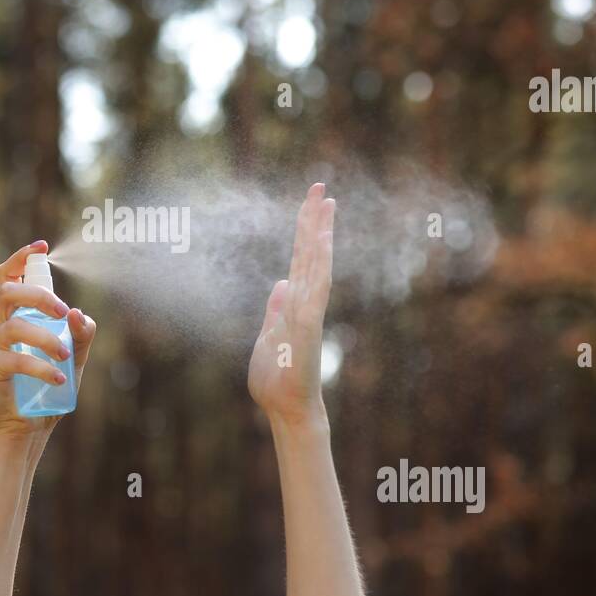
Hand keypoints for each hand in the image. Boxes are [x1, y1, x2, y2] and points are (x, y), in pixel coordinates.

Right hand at [0, 240, 96, 440]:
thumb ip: (81, 333)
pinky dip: (40, 367)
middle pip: (8, 292)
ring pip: (14, 325)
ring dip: (45, 338)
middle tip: (63, 313)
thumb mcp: (74, 355)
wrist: (29, 426)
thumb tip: (80, 314)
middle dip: (39, 296)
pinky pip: (13, 359)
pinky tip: (59, 376)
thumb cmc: (49, 386)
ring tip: (65, 357)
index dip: (21, 257)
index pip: (9, 276)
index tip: (41, 246)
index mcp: (15, 314)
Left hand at [248, 183, 335, 429]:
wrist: (287, 409)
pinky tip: (323, 240)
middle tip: (320, 186)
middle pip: (311, 253)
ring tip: (325, 202)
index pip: (301, 259)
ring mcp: (310, 312)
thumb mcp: (270, 337)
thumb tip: (281, 283)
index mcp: (293, 304)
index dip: (305, 230)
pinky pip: (318, 288)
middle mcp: (306, 303)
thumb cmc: (278, 380)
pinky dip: (321, 263)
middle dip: (314, 220)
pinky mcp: (309, 325)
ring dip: (320, 233)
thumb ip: (276, 311)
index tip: (311, 203)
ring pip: (317, 264)